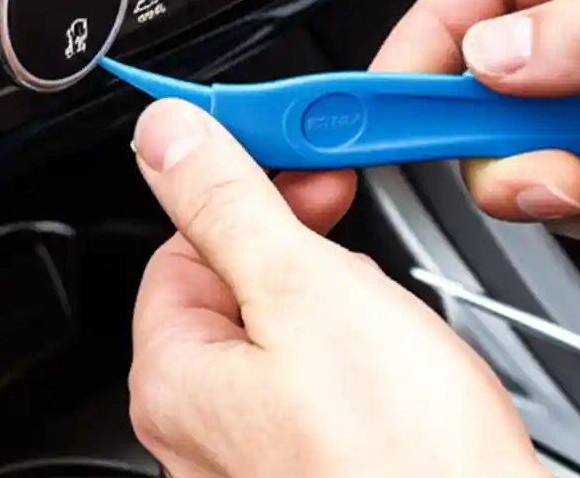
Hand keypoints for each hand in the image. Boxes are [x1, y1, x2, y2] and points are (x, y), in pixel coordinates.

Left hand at [127, 99, 544, 477]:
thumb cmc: (404, 464)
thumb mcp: (306, 292)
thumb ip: (228, 203)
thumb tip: (166, 136)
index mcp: (176, 380)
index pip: (183, 245)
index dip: (247, 195)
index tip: (305, 166)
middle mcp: (205, 432)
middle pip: (246, 291)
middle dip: (311, 267)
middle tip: (359, 276)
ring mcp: (263, 460)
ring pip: (301, 339)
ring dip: (351, 318)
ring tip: (397, 349)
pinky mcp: (324, 472)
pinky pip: (339, 392)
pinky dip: (376, 372)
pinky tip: (413, 389)